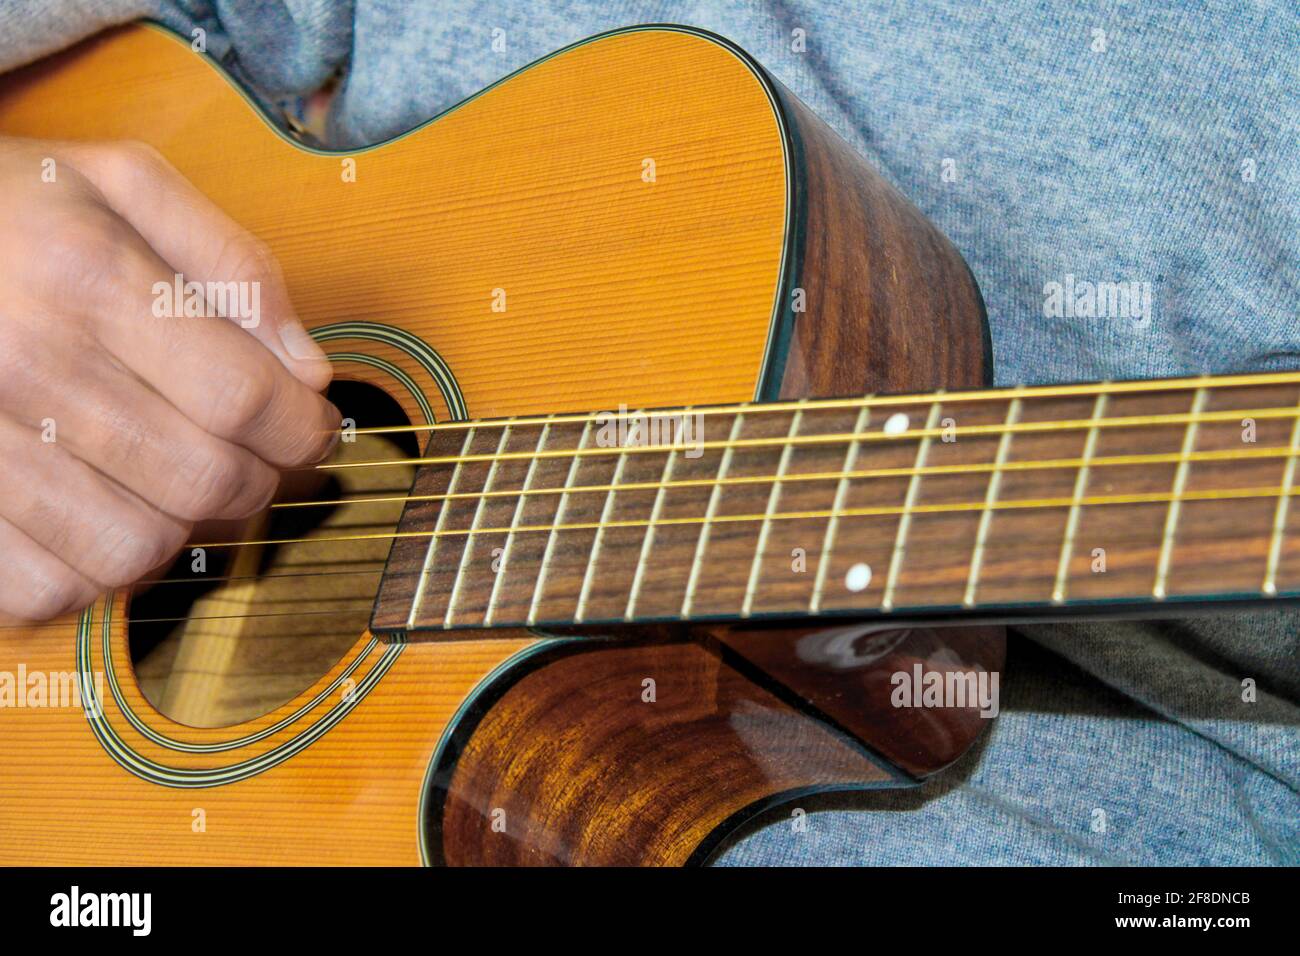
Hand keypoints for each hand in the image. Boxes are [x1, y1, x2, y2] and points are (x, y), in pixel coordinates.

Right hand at [0, 136, 340, 621]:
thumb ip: (230, 260)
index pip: (243, 395)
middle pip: (203, 480)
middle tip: (255, 460)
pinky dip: (94, 573)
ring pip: (136, 548)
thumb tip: (307, 367)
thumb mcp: (116, 181)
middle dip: (257, 481)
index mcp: (82, 272)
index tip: (312, 427)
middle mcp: (25, 361)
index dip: (303, 427)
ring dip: (181, 531)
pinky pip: (47, 587)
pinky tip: (99, 517)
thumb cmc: (0, 211)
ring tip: (173, 483)